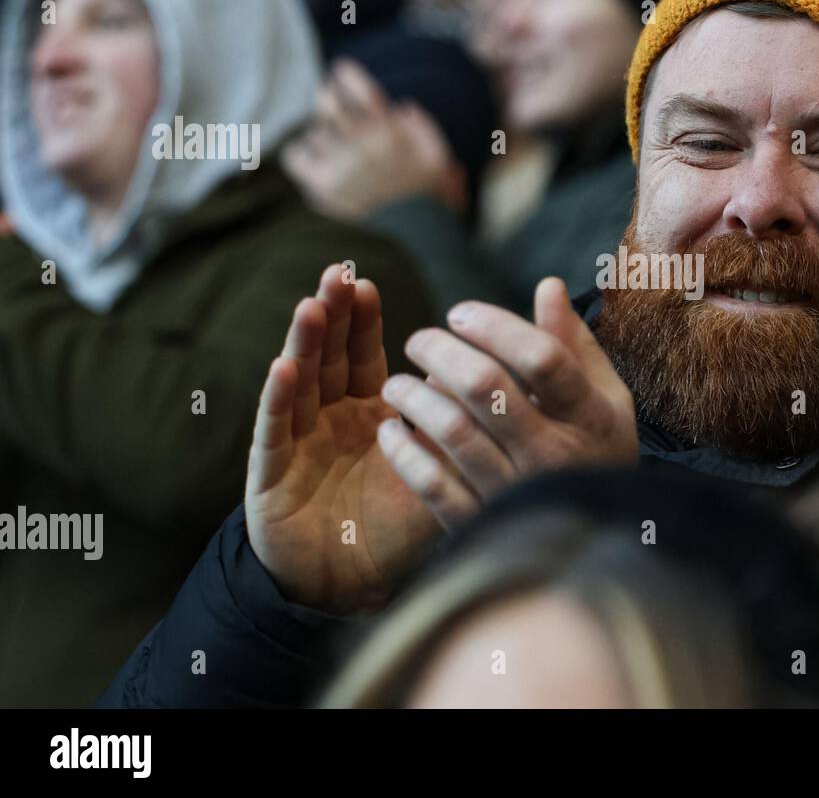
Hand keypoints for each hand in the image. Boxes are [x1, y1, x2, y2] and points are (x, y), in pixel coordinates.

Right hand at [245, 265, 469, 614]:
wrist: (351, 585)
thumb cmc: (398, 525)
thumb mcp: (441, 464)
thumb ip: (464, 420)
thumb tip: (505, 372)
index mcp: (368, 411)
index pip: (363, 355)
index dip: (362, 321)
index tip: (368, 284)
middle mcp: (329, 417)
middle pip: (328, 355)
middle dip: (332, 315)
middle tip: (338, 273)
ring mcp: (297, 440)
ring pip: (300, 381)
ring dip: (305, 343)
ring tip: (312, 306)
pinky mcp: (272, 471)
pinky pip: (275, 429)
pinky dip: (278, 398)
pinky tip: (283, 367)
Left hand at [283, 59, 466, 220]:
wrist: (411, 232)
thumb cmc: (423, 192)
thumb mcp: (436, 154)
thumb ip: (421, 126)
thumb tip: (402, 108)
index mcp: (390, 133)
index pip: (363, 91)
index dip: (349, 76)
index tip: (342, 68)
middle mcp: (362, 145)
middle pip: (326, 101)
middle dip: (326, 98)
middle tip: (328, 101)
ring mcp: (340, 164)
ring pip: (314, 130)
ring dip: (322, 134)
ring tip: (334, 147)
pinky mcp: (322, 184)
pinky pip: (297, 154)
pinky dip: (302, 154)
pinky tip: (314, 159)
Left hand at [377, 277, 640, 506]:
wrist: (595, 540)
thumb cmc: (595, 450)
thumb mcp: (602, 397)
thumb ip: (573, 344)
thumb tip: (546, 285)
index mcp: (589, 415)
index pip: (540, 357)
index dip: (495, 326)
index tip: (460, 313)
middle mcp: (554, 452)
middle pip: (486, 387)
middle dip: (441, 351)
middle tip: (418, 340)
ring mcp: (518, 491)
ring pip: (453, 431)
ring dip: (413, 398)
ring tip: (395, 384)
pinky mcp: (484, 525)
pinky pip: (432, 485)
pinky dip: (404, 454)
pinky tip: (391, 431)